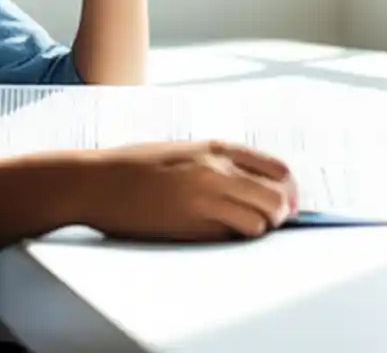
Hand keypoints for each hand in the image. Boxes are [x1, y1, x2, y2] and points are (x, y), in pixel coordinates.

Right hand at [79, 140, 299, 240]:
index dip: (290, 189)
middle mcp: (217, 168)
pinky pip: (231, 235)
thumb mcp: (185, 151)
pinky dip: (233, 238)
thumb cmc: (135, 166)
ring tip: (243, 229)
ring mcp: (205, 196)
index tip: (288, 202)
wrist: (96, 181)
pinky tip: (218, 233)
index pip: (278, 168)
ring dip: (259, 229)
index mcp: (217, 147)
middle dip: (282, 213)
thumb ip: (219, 163)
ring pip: (260, 221)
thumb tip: (256, 185)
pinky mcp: (191, 222)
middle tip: (274, 222)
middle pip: (278, 197)